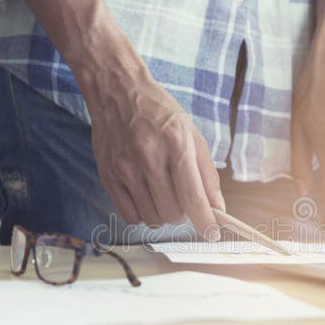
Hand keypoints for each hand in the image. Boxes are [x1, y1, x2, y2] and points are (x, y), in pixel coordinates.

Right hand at [85, 68, 224, 239]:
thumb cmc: (158, 111)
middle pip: (173, 213)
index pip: (193, 197)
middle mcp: (149, 158)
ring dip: (162, 214)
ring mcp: (125, 169)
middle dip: (183, 213)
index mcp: (175, 145)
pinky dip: (142, 213)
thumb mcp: (191, 134)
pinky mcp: (108, 176)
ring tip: (161, 192)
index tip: (212, 235)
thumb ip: (206, 173)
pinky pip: (130, 216)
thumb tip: (217, 206)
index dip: (205, 222)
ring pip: (152, 218)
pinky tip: (144, 195)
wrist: (116, 89)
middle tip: (181, 196)